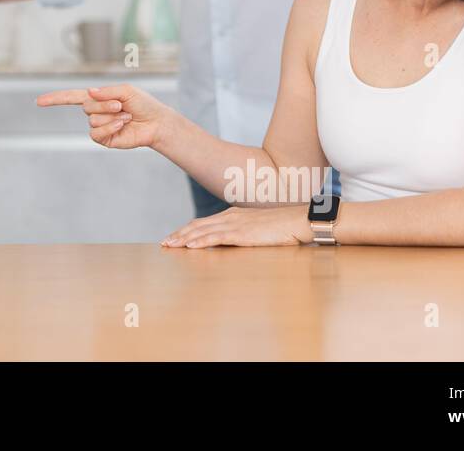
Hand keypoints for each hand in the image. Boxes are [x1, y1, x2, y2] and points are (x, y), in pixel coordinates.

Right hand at [35, 83, 176, 149]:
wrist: (156, 123)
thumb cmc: (143, 104)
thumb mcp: (125, 90)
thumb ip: (106, 91)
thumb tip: (89, 93)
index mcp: (97, 98)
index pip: (72, 97)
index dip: (55, 99)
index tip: (39, 101)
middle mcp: (95, 112)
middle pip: (86, 106)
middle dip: (105, 104)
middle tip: (121, 106)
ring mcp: (99, 127)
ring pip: (92, 119)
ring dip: (110, 116)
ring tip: (125, 116)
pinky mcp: (105, 140)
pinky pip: (97, 133)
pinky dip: (110, 127)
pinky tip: (122, 125)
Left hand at [161, 205, 312, 248]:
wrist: (299, 220)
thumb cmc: (283, 227)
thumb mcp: (258, 230)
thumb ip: (244, 234)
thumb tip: (232, 243)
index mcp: (233, 215)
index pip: (204, 223)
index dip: (187, 230)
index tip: (174, 237)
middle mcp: (230, 217)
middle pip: (198, 225)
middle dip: (179, 234)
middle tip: (164, 243)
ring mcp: (235, 224)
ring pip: (202, 231)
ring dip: (184, 239)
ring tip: (170, 245)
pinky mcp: (242, 233)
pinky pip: (216, 238)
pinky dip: (200, 241)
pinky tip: (190, 246)